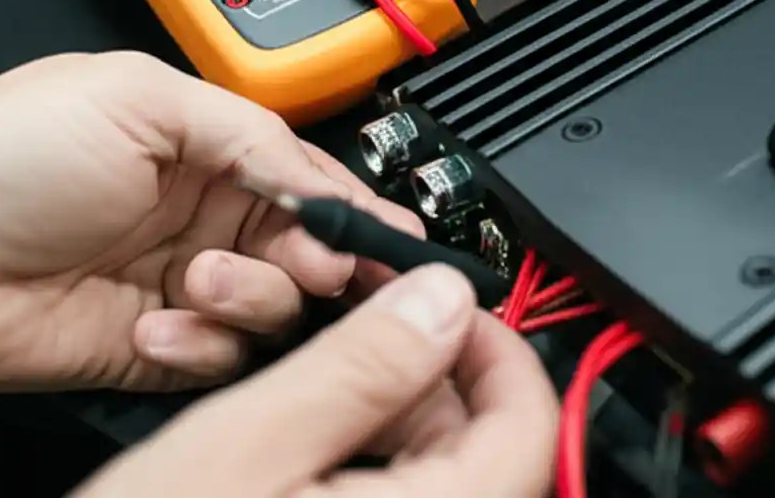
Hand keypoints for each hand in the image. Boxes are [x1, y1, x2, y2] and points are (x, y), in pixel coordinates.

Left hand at [0, 52, 422, 391]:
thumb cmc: (0, 153)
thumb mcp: (139, 98)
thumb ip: (251, 132)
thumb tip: (327, 178)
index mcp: (213, 150)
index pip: (316, 181)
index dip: (360, 211)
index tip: (393, 240)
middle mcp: (209, 218)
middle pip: (316, 251)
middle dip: (324, 259)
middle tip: (313, 261)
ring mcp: (187, 286)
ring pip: (281, 309)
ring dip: (253, 298)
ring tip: (198, 281)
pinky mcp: (161, 348)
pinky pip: (224, 360)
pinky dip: (204, 348)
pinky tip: (154, 326)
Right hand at [74, 265, 557, 497]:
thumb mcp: (248, 446)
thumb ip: (358, 366)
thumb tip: (438, 296)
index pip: (526, 421)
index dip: (496, 341)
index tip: (445, 298)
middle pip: (471, 433)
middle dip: (409, 359)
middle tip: (347, 313)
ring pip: (418, 455)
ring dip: (362, 395)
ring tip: (286, 364)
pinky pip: (375, 483)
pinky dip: (339, 442)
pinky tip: (275, 421)